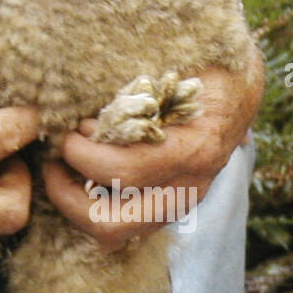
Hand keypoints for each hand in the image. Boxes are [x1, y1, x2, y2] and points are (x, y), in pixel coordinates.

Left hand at [42, 50, 263, 249]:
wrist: (240, 89)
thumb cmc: (207, 66)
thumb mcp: (184, 57)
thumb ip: (141, 75)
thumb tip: (87, 81)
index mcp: (195, 148)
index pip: (125, 171)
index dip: (85, 153)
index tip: (71, 129)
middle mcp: (188, 187)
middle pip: (113, 224)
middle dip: (68, 197)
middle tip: (52, 162)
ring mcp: (179, 204)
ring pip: (115, 235)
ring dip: (76, 206)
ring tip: (61, 170)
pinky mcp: (168, 208)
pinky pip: (122, 228)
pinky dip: (93, 207)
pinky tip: (81, 177)